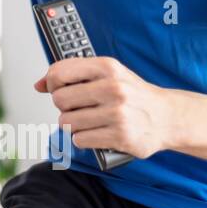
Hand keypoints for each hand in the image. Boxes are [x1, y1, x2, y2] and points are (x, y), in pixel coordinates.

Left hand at [34, 56, 172, 159]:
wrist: (168, 117)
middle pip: (59, 100)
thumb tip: (38, 85)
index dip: (51, 82)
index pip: (59, 72)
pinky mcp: (120, 136)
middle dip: (64, 107)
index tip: (56, 88)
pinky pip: (79, 140)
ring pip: (67, 123)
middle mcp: (113, 88)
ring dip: (74, 125)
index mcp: (108, 67)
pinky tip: (98, 133)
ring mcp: (117, 113)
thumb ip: (73, 75)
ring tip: (90, 121)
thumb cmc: (132, 95)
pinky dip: (84, 139)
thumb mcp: (108, 74)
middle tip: (78, 108)